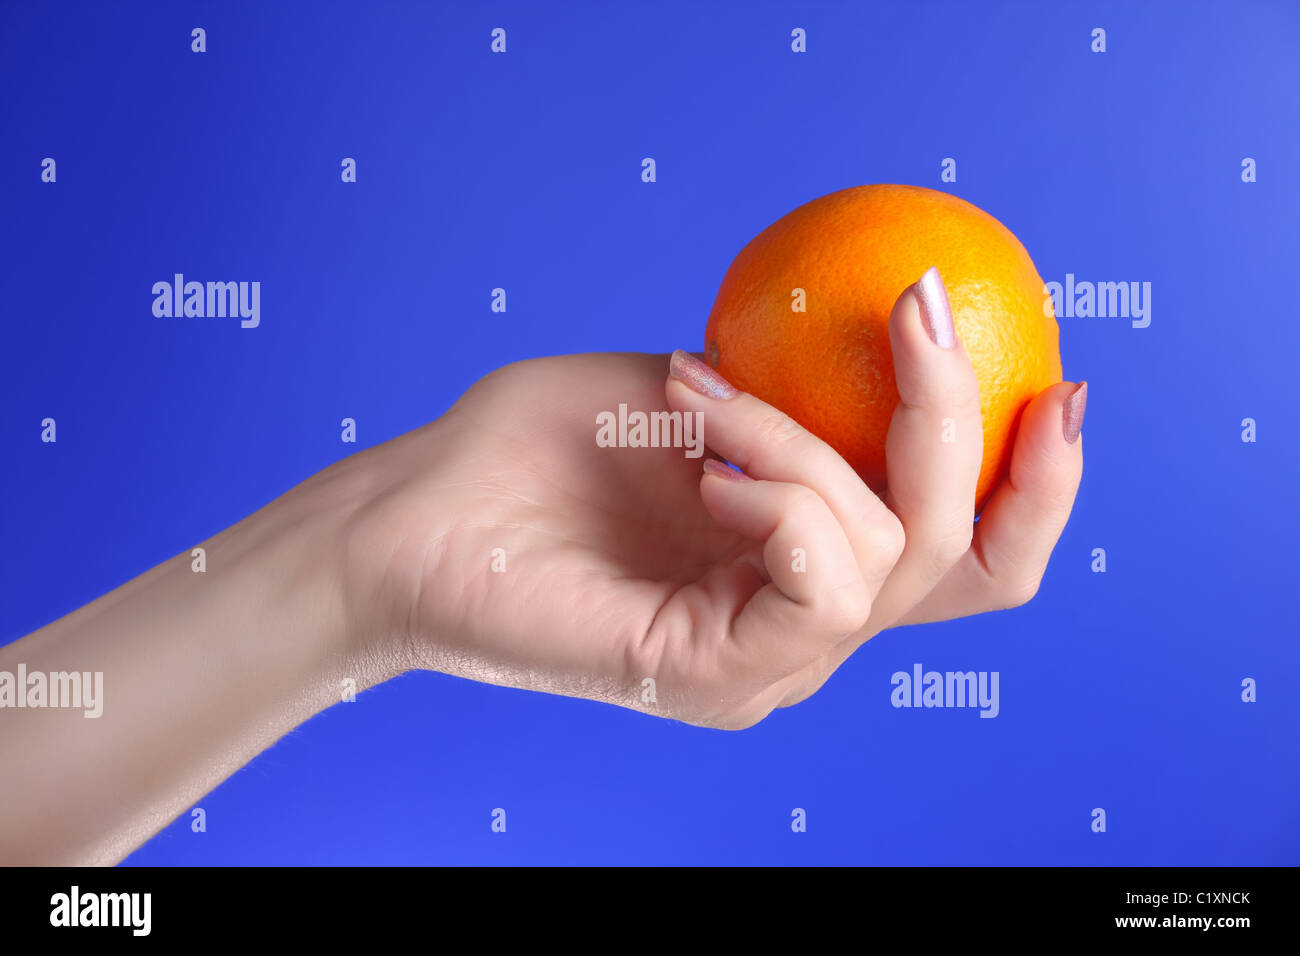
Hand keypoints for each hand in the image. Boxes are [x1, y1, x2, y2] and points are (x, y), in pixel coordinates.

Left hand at [335, 269, 1084, 727]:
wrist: (420, 513)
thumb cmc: (538, 451)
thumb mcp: (693, 390)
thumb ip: (794, 387)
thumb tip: (886, 327)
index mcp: (807, 566)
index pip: (965, 553)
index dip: (1036, 485)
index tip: (1059, 382)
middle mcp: (804, 627)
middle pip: (968, 562)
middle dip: (969, 427)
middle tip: (925, 308)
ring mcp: (768, 664)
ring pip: (886, 552)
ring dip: (804, 438)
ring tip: (697, 395)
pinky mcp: (716, 678)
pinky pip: (819, 582)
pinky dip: (781, 494)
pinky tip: (703, 469)